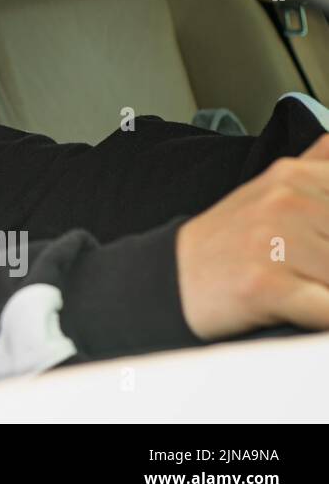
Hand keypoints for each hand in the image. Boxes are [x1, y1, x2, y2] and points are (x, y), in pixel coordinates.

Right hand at [176, 132, 328, 339]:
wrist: (171, 278)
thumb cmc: (227, 241)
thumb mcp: (268, 189)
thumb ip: (314, 164)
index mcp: (294, 176)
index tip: (321, 238)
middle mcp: (285, 203)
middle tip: (312, 269)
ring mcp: (274, 243)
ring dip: (326, 291)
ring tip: (305, 290)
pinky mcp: (265, 286)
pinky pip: (325, 311)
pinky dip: (323, 319)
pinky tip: (309, 313)